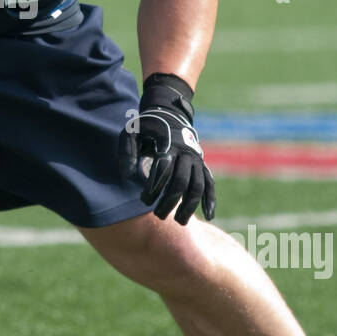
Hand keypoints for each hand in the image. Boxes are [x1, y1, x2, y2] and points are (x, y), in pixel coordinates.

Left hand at [120, 73, 214, 224]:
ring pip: (197, 185)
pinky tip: (209, 215)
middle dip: (170, 201)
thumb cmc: (146, 126)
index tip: (143, 200)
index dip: (154, 187)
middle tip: (158, 216)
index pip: (163, 170)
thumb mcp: (131, 131)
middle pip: (181, 182)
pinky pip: (209, 182)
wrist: (169, 113)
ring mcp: (196, 158)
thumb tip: (127, 176)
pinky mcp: (201, 164)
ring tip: (180, 222)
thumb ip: (127, 152)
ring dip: (190, 205)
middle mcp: (185, 152)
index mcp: (168, 144)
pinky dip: (210, 199)